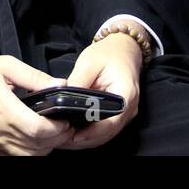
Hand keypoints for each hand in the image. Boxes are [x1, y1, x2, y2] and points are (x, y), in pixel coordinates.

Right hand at [0, 54, 75, 155]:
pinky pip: (10, 156)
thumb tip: (59, 84)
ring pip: (25, 156)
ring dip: (42, 149)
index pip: (39, 131)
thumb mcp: (4, 65)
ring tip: (49, 134)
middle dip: (55, 141)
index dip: (58, 130)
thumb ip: (33, 76)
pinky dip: (25, 152)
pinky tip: (29, 139)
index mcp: (4, 109)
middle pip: (36, 148)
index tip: (65, 121)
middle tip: (63, 128)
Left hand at [60, 33, 143, 149]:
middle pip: (106, 133)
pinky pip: (104, 129)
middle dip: (83, 140)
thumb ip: (78, 82)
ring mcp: (125, 114)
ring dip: (85, 140)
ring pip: (105, 135)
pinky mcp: (118, 115)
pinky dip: (89, 134)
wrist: (124, 49)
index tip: (70, 135)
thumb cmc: (108, 53)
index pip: (110, 122)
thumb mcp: (89, 62)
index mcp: (125, 95)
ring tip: (62, 138)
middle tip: (59, 139)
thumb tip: (62, 100)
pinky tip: (72, 132)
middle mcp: (129, 109)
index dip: (90, 132)